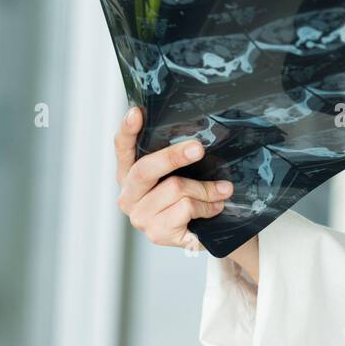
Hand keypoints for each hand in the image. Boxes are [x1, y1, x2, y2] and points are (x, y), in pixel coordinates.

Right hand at [114, 106, 232, 250]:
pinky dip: (208, 206)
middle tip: (199, 148)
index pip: (122, 148)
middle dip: (174, 156)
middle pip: (146, 169)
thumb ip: (177, 158)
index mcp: (130, 175)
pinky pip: (187, 208)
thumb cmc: (189, 197)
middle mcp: (129, 196)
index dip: (128, 130)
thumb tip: (197, 137)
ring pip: (176, 188)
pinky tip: (215, 208)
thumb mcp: (181, 173)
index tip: (136, 112)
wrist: (203, 233)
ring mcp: (140, 216)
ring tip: (222, 190)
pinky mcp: (157, 233)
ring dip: (207, 189)